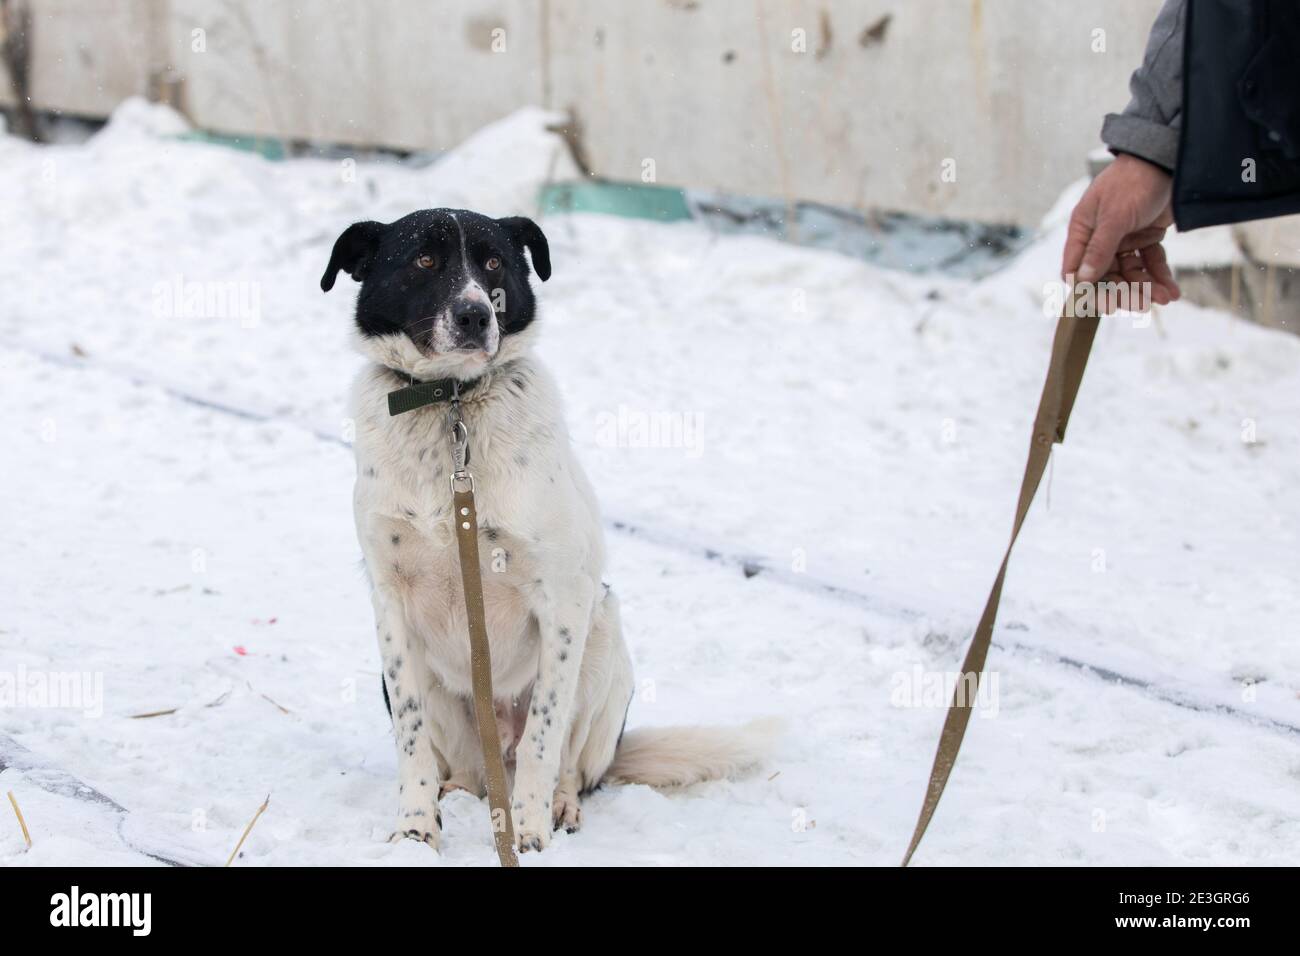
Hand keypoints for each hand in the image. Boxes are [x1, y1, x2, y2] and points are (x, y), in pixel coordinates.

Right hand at [1060, 153, 1180, 312]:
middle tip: (1142, 305)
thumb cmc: (1133, 182)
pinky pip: (1151, 263)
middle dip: (1125, 290)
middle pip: (1106, 275)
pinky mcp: (1146, 238)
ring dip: (1147, 286)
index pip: (1076, 267)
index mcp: (1083, 230)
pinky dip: (1160, 276)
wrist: (1168, 160)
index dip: (1087, 288)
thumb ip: (1099, 249)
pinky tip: (1171, 290)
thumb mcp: (1114, 216)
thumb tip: (1080, 280)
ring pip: (1131, 272)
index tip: (1104, 305)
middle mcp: (1100, 237)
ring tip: (1165, 298)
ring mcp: (1124, 239)